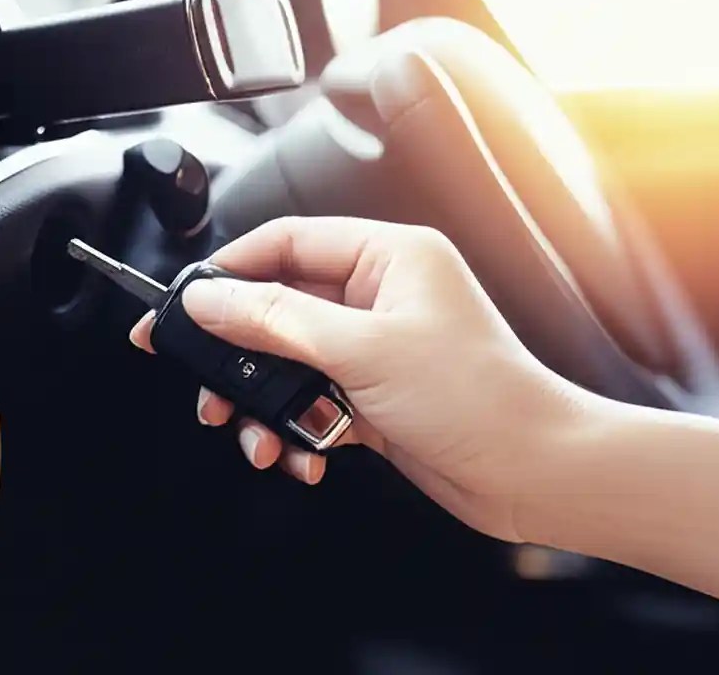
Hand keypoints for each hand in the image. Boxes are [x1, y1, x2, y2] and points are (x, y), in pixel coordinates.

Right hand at [129, 216, 594, 542]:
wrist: (535, 474)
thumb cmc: (479, 399)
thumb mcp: (361, 351)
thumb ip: (276, 321)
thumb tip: (211, 300)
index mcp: (388, 258)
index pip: (287, 243)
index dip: (229, 271)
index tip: (184, 303)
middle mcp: (381, 297)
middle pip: (279, 309)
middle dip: (239, 357)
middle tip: (204, 385)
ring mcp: (377, 349)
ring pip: (290, 365)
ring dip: (265, 406)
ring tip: (256, 439)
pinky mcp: (376, 397)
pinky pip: (313, 404)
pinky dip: (298, 431)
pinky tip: (303, 457)